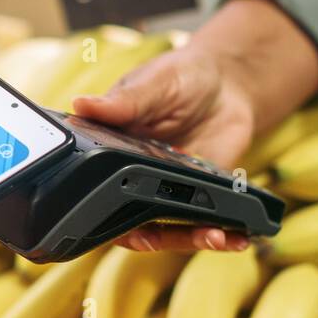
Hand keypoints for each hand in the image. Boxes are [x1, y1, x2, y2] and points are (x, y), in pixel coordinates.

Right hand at [73, 46, 254, 252]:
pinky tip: (236, 238)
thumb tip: (81, 104)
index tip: (116, 223)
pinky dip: (219, 235)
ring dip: (188, 240)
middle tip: (158, 241)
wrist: (229, 83)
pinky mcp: (199, 197)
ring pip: (168, 230)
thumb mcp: (152, 83)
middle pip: (129, 221)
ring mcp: (167, 191)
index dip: (99, 216)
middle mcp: (134, 178)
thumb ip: (123, 101)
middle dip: (147, 237)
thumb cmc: (182, 76)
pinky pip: (202, 224)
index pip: (93, 190)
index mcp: (111, 152)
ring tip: (214, 238)